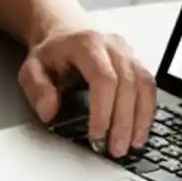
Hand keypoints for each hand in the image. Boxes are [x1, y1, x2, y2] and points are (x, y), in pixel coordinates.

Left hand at [18, 28, 156, 157]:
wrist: (65, 31)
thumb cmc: (52, 53)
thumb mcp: (32, 68)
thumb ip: (37, 88)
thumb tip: (48, 112)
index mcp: (85, 44)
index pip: (103, 78)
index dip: (103, 110)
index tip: (97, 135)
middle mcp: (111, 46)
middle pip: (128, 83)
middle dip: (124, 121)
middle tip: (116, 148)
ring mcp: (127, 52)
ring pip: (145, 84)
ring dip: (141, 118)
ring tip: (133, 144)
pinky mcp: (136, 62)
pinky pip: (149, 86)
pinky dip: (147, 111)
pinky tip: (140, 130)